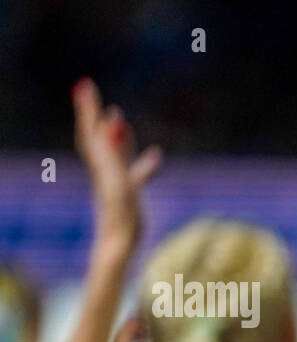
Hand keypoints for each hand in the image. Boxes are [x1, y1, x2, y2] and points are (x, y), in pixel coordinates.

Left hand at [72, 78, 162, 253]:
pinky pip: (133, 171)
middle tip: (89, 90)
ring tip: (119, 116)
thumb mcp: (120, 180)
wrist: (118, 246)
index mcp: (102, 165)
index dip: (89, 108)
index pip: (92, 130)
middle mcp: (105, 171)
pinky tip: (156, 155)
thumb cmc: (120, 218)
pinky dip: (141, 159)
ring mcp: (116, 183)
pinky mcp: (127, 196)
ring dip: (115, 133)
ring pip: (112, 152)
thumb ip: (117, 152)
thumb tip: (115, 122)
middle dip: (94, 114)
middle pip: (96, 136)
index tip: (86, 85)